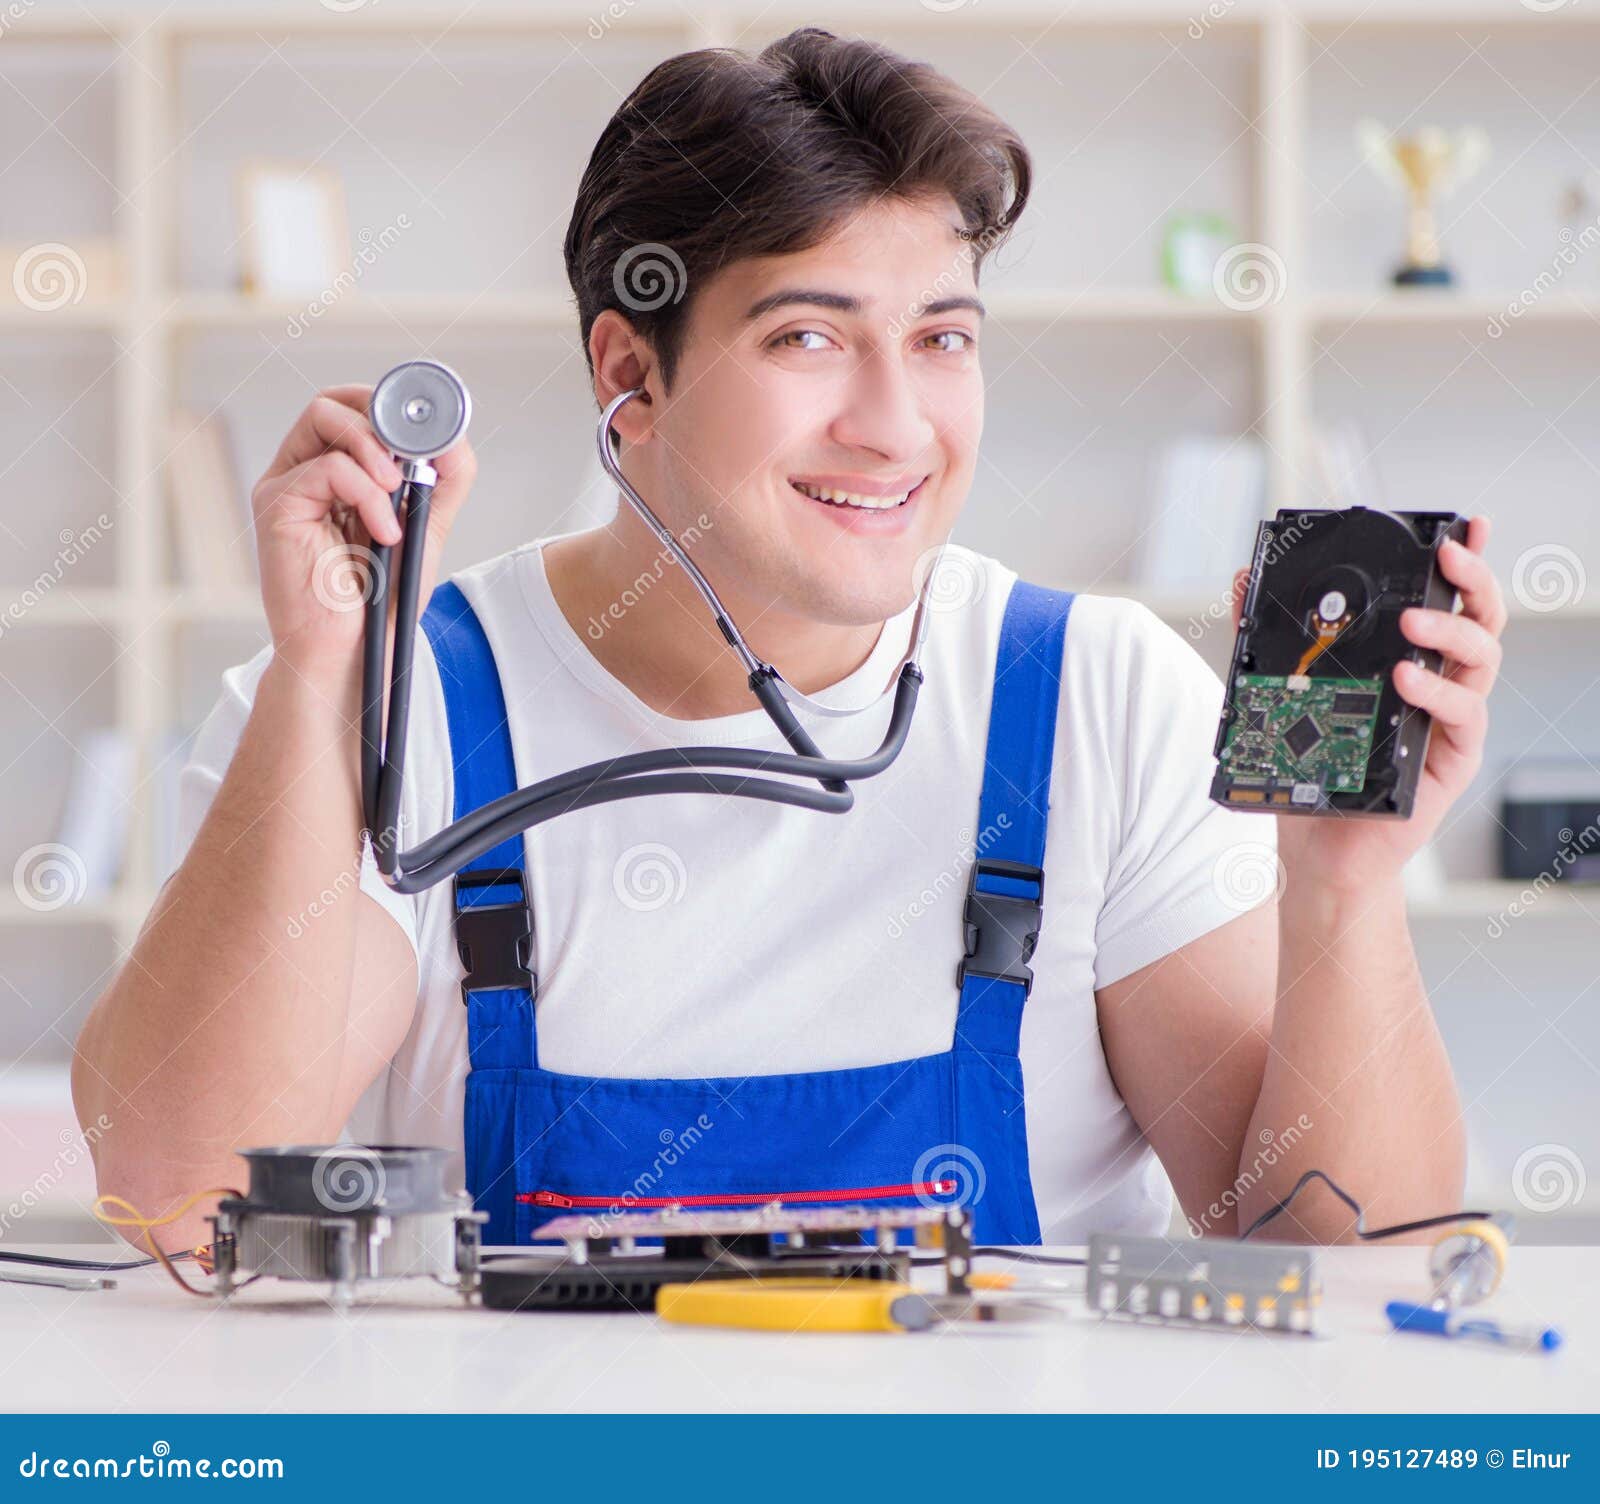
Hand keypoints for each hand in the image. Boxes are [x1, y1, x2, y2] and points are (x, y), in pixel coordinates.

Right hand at [251, 384, 476, 679]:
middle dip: (381, 419)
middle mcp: (303, 471)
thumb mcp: (425, 526)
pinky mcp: (277, 505)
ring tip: (397, 496)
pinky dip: (367, 494)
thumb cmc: (380, 598)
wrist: (353, 649)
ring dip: (375, 449)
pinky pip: (327, 468)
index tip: (426, 429)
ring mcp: (286, 485)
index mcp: (333, 472)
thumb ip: (443, 480)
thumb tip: (454, 433)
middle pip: (332, 401)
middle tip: (412, 458)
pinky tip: (384, 532)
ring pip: (325, 417)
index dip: (385, 403)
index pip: (351, 408)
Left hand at [1228, 515, 1506, 892]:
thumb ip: (1266, 636)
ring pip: (1481, 661)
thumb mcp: (1283, 692)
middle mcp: (1440, 683)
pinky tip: (1407, 679)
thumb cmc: (1314, 768)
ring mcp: (1449, 721)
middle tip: (1446, 555)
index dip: (1460, 562)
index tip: (1462, 524)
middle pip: (1480, 618)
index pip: (1445, 600)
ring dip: (1451, 632)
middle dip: (1471, 579)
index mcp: (1412, 659)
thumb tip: (1242, 579)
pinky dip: (1436, 694)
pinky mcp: (1450, 761)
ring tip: (1413, 621)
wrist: (1320, 850)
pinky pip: (1462, 717)